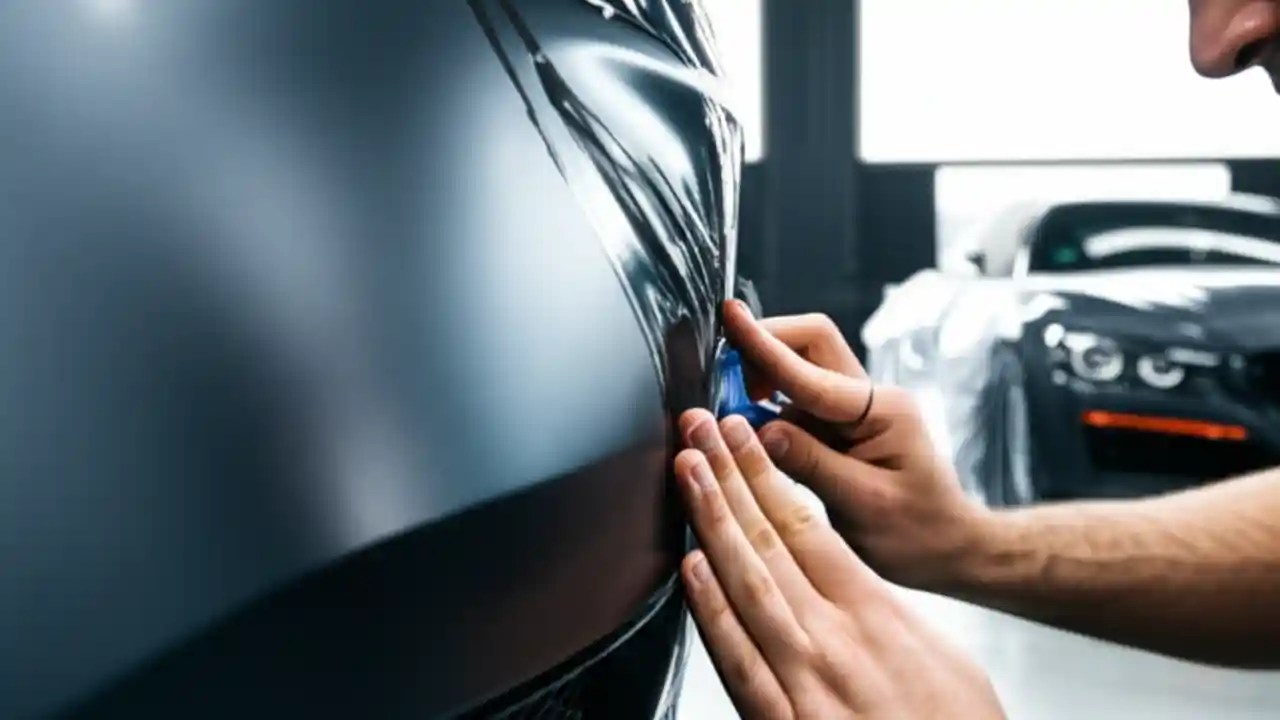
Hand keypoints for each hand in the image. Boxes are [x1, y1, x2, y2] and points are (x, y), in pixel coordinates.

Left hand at [675, 409, 1003, 718]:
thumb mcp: (943, 657)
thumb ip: (888, 613)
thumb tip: (856, 584)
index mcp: (874, 611)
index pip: (808, 524)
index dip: (768, 473)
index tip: (742, 434)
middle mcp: (835, 634)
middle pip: (772, 538)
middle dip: (730, 475)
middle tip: (699, 423)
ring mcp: (805, 678)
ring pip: (748, 582)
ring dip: (713, 519)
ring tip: (688, 467)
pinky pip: (740, 661)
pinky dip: (712, 612)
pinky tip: (690, 568)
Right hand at [723, 300, 991, 591]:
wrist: (951, 550)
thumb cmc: (919, 535)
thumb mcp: (864, 507)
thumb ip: (811, 465)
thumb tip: (757, 431)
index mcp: (881, 410)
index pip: (810, 371)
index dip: (762, 346)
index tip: (729, 316)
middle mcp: (869, 398)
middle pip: (809, 343)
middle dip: (763, 348)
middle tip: (725, 383)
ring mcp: (856, 410)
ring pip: (798, 372)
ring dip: (762, 382)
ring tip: (732, 422)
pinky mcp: (842, 427)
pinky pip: (797, 404)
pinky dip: (769, 412)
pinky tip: (753, 438)